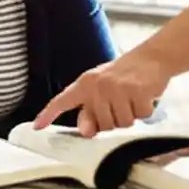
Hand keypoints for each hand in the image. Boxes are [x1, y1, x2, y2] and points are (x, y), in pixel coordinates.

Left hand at [33, 50, 171, 134]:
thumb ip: (91, 110)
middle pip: (103, 124)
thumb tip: (86, 131)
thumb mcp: (102, 90)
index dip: (49, 114)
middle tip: (121, 103)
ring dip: (130, 116)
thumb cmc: (124, 76)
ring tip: (132, 99)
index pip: (63, 100)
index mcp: (85, 84)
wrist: (151, 57)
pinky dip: (145, 111)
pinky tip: (144, 97)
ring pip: (122, 124)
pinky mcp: (137, 90)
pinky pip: (140, 117)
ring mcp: (118, 87)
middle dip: (114, 120)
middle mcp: (99, 85)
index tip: (37, 126)